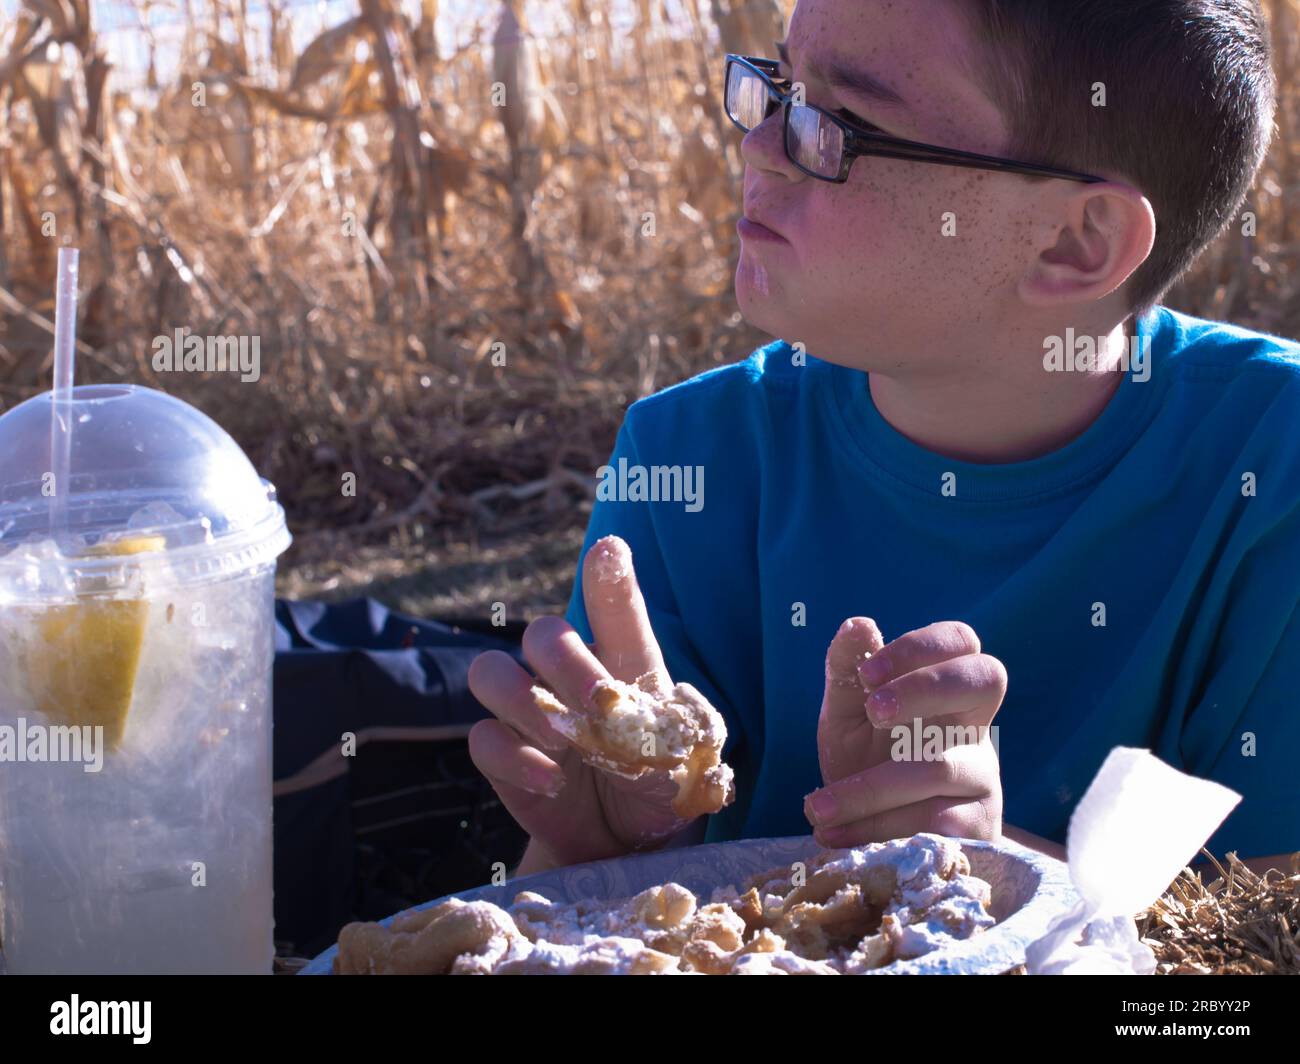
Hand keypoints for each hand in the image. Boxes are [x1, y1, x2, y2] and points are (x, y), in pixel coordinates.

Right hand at [467, 535, 694, 869]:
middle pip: (542, 634)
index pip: (615, 608)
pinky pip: (483, 739)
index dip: (609, 579)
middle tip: (597, 701)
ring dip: (524, 702)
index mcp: (622, 660)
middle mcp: (568, 674)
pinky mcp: (503, 755)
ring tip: (563, 740)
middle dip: (564, 660)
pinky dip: (516, 760)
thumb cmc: (659, 777)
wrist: (627, 836)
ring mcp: (527, 711)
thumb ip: (665, 723)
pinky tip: (553, 783)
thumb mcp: (683, 752)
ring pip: (490, 671)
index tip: (610, 550)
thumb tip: (634, 701)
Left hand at [804, 617, 1004, 845]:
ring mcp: (984, 778)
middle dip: (927, 687)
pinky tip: (840, 837)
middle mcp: (974, 728)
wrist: (878, 840)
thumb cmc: (866, 763)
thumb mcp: (847, 716)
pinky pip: (937, 824)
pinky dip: (879, 831)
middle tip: (874, 711)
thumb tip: (858, 623)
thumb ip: (847, 672)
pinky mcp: (981, 829)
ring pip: (941, 768)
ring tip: (817, 808)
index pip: (960, 641)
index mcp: (945, 691)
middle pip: (988, 678)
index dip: (920, 648)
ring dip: (869, 788)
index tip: (869, 674)